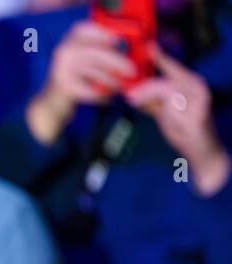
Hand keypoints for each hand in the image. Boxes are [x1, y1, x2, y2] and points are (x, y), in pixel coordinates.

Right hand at [27, 20, 136, 143]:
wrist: (50, 104)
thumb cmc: (72, 80)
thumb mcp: (79, 60)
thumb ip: (97, 51)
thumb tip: (124, 48)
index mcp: (67, 43)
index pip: (86, 31)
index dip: (103, 35)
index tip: (117, 42)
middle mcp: (63, 53)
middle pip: (97, 53)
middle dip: (117, 62)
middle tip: (131, 70)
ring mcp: (61, 70)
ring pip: (95, 73)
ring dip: (111, 81)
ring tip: (118, 87)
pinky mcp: (64, 87)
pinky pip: (90, 90)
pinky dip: (100, 96)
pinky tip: (105, 99)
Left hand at [125, 44, 230, 195]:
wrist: (202, 150)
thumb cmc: (185, 131)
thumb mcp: (164, 112)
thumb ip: (151, 102)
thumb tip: (133, 93)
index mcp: (189, 83)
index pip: (173, 67)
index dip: (161, 57)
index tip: (149, 46)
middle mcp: (197, 85)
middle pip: (165, 78)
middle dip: (144, 87)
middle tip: (129, 96)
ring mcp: (200, 96)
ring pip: (165, 88)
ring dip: (147, 96)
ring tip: (134, 102)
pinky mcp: (198, 110)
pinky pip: (172, 102)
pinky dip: (157, 106)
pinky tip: (150, 110)